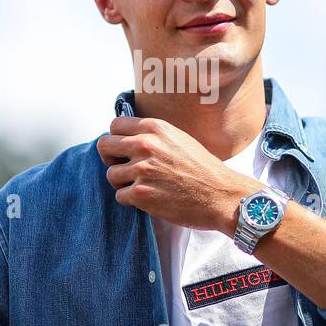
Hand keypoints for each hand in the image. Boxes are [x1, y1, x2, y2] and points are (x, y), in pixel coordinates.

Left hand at [96, 116, 263, 232]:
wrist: (221, 195)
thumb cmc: (204, 169)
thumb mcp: (180, 139)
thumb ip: (154, 136)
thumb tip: (129, 138)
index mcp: (155, 128)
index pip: (115, 126)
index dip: (116, 139)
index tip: (122, 150)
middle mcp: (145, 145)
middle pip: (104, 146)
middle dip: (110, 159)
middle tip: (124, 168)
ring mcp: (142, 170)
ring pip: (111, 174)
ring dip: (123, 182)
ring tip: (142, 186)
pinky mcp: (141, 194)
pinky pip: (120, 196)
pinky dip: (131, 200)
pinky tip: (148, 198)